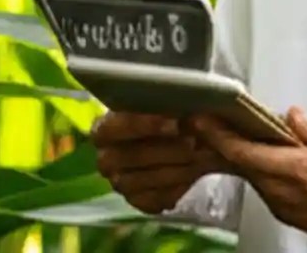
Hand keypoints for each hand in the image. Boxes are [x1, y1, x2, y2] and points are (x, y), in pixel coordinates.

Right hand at [92, 111, 230, 214]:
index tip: (174, 122)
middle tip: (193, 142)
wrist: (193, 145)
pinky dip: (175, 189)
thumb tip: (191, 115)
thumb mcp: (177, 105)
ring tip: (202, 156)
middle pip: (130, 157)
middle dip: (166, 150)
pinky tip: (193, 174)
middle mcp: (106, 158)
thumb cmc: (177, 117)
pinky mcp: (137, 200)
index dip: (141, 125)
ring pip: (143, 181)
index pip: (111, 128)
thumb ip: (177, 107)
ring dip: (176, 169)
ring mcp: (119, 182)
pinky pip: (153, 201)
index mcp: (105, 128)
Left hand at [193, 107, 306, 251]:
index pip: (244, 153)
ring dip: (245, 158)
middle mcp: (286, 194)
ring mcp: (287, 208)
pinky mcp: (292, 217)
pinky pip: (268, 190)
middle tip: (210, 123)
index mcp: (299, 171)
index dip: (217, 136)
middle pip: (243, 166)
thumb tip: (291, 117)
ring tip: (240, 135)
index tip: (199, 122)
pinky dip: (261, 172)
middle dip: (225, 144)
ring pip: (255, 178)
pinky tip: (266, 159)